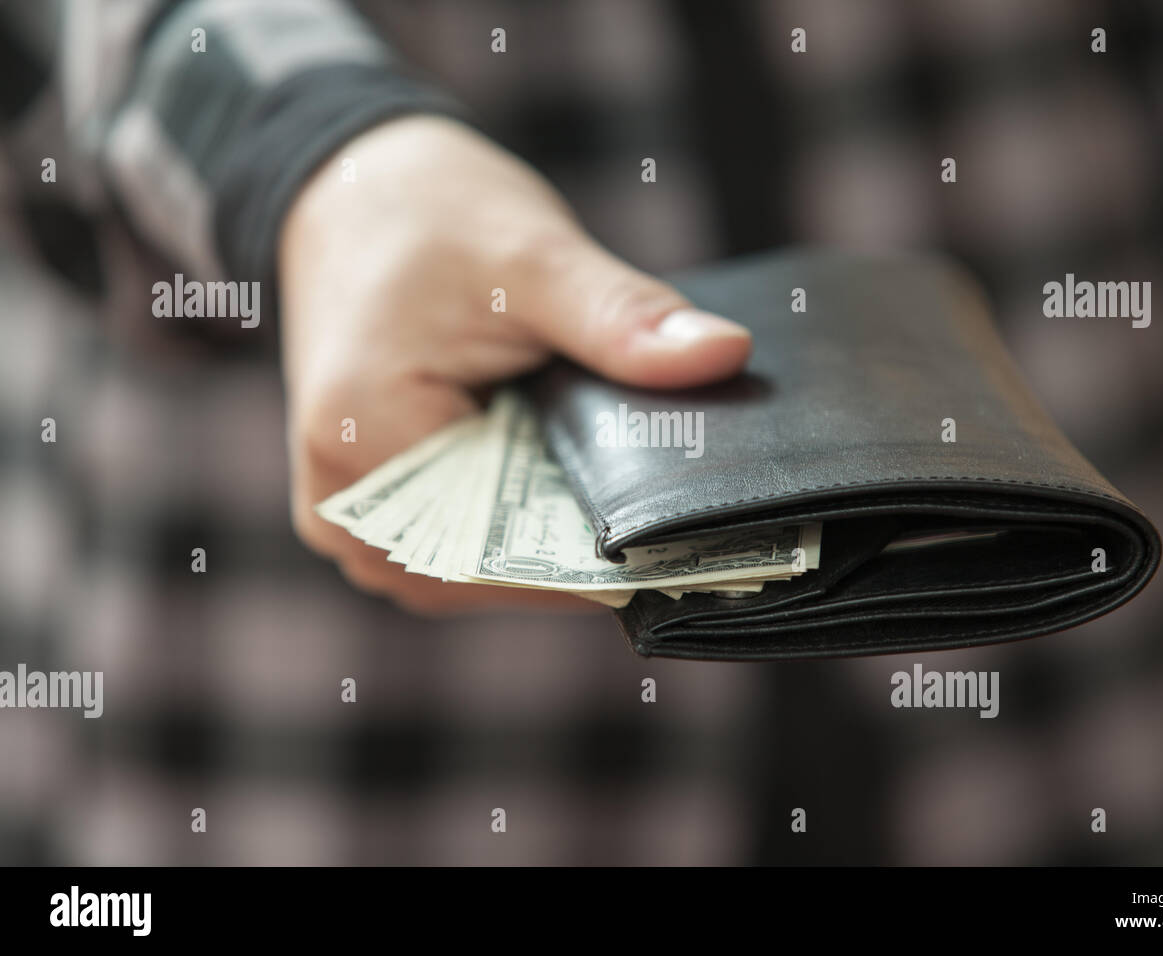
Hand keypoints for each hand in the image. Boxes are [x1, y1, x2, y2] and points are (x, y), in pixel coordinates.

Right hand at [278, 115, 750, 613]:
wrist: (353, 190)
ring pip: (482, 566)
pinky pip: (464, 544)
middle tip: (664, 501)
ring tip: (611, 477)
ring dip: (550, 530)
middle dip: (580, 538)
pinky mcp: (376, 507)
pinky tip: (564, 474)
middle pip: (493, 569)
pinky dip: (520, 516)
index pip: (503, 554)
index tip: (685, 538)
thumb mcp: (534, 255)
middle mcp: (342, 503)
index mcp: (363, 442)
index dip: (600, 552)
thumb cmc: (427, 214)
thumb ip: (623, 318)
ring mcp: (353, 515)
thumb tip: (724, 354)